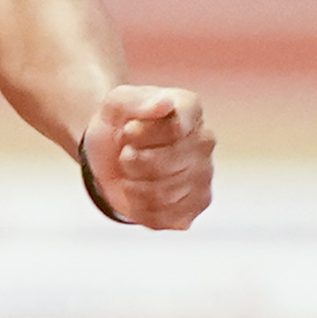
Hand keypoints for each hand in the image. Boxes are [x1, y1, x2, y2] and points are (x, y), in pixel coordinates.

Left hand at [81, 85, 213, 230]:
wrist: (111, 150)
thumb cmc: (119, 122)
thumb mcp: (115, 103)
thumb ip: (137, 101)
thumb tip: (165, 104)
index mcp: (190, 109)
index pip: (173, 129)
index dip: (140, 134)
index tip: (127, 128)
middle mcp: (205, 141)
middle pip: (163, 164)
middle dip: (131, 160)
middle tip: (126, 151)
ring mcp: (204, 175)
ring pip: (163, 194)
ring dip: (132, 185)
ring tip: (131, 170)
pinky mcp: (195, 205)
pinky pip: (163, 216)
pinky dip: (139, 207)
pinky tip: (137, 191)